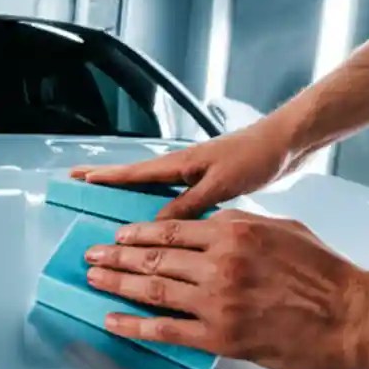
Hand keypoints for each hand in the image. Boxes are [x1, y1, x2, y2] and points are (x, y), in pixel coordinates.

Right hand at [70, 113, 304, 219]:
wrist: (291, 144)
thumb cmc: (258, 156)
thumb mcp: (220, 184)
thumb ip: (188, 204)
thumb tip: (155, 223)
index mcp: (181, 164)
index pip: (133, 173)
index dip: (105, 177)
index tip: (77, 178)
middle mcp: (185, 168)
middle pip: (137, 178)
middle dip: (108, 182)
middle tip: (80, 184)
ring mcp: (198, 176)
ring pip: (155, 189)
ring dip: (133, 196)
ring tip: (110, 206)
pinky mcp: (214, 185)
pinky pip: (177, 199)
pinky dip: (162, 207)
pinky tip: (161, 220)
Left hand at [83, 210, 368, 368]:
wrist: (351, 317)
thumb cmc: (325, 274)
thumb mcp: (283, 229)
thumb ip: (242, 224)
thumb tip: (210, 224)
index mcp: (234, 232)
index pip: (171, 230)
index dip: (137, 233)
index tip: (116, 235)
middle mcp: (220, 263)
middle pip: (154, 257)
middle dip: (116, 256)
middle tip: (91, 256)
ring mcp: (217, 301)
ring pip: (152, 289)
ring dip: (116, 284)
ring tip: (93, 280)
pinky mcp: (220, 336)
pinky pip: (165, 330)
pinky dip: (133, 325)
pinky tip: (112, 320)